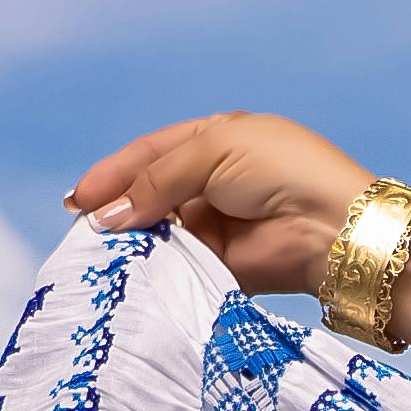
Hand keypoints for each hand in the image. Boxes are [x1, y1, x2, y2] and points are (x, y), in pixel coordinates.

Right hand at [65, 112, 378, 295]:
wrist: (333, 227)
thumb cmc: (283, 172)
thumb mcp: (212, 152)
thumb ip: (156, 181)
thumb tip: (107, 215)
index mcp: (216, 140)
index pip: (151, 154)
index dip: (113, 173)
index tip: (77, 198)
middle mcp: (214, 180)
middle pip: (150, 194)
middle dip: (118, 208)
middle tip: (81, 226)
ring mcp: (218, 223)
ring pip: (161, 231)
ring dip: (133, 240)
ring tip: (99, 249)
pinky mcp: (223, 263)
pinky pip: (179, 265)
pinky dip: (156, 268)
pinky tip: (130, 271)